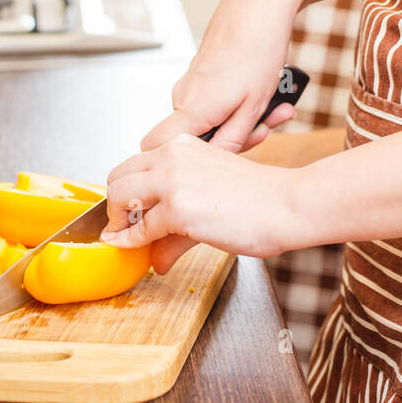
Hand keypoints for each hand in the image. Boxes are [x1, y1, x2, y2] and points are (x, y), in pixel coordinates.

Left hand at [102, 135, 300, 273]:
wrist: (287, 204)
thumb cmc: (260, 197)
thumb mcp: (211, 195)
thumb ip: (178, 224)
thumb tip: (156, 258)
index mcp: (182, 144)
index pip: (135, 163)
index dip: (128, 190)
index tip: (129, 211)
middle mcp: (173, 155)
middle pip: (118, 177)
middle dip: (114, 205)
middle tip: (122, 226)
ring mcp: (173, 180)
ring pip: (118, 197)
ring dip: (116, 222)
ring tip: (126, 238)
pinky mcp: (177, 208)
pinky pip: (139, 229)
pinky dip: (131, 242)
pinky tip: (137, 250)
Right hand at [141, 0, 299, 154]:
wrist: (258, 6)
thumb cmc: (257, 51)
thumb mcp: (252, 107)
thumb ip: (231, 141)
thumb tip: (214, 160)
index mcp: (191, 109)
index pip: (154, 147)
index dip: (171, 161)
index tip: (205, 165)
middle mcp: (183, 96)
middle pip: (195, 138)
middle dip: (233, 138)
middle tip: (266, 127)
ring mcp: (191, 83)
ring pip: (210, 118)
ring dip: (242, 120)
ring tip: (276, 107)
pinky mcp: (202, 74)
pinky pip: (216, 101)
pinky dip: (239, 103)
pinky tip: (266, 93)